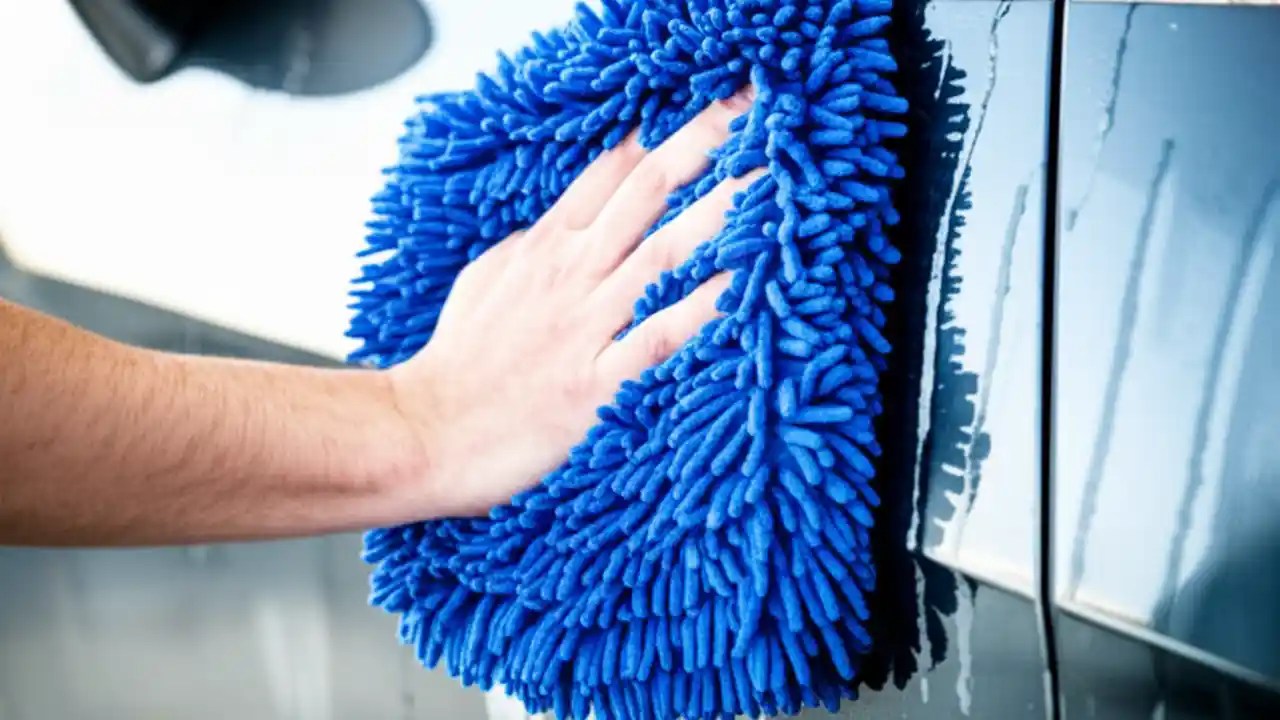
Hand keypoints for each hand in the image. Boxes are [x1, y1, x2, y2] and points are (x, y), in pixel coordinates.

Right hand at [389, 87, 756, 517]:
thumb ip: (530, 244)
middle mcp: (572, 275)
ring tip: (769, 181)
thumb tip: (561, 222)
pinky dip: (699, 311)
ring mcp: (586, 327)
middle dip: (703, 147)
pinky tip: (740, 288)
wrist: (426, 433)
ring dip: (718, 214)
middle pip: (646, 193)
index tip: (712, 110)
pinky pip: (658, 339)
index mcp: (547, 247)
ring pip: (663, 255)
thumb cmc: (458, 362)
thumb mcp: (487, 280)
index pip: (610, 174)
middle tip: (755, 113)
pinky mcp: (595, 384)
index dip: (664, 135)